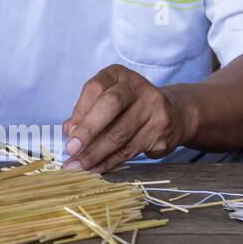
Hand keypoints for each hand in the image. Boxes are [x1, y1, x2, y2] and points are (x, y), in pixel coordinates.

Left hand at [62, 65, 196, 172]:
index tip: (69, 132)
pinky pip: (130, 150)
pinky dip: (110, 161)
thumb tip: (69, 131)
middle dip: (88, 130)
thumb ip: (87, 112)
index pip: (95, 88)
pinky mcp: (162, 130)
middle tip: (72, 149)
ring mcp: (154, 108)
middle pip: (111, 105)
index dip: (80, 111)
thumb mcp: (107, 100)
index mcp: (118, 75)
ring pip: (120, 134)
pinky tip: (96, 168)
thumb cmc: (128, 107)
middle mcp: (138, 87)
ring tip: (79, 165)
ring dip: (95, 153)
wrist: (174, 114)